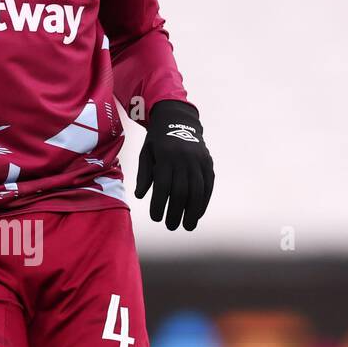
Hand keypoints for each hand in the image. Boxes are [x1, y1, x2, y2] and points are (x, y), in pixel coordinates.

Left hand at [134, 99, 213, 230]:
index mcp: (166, 157)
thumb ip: (144, 175)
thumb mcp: (146, 153)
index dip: (159, 205)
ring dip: (192, 212)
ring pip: (197, 191)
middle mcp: (184, 159)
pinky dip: (203, 202)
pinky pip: (208, 186)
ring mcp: (199, 161)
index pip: (163, 187)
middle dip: (176, 212)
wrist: (178, 120)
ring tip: (187, 226)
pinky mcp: (208, 163)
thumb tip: (140, 196)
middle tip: (171, 226)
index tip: (156, 218)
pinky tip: (197, 214)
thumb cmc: (157, 141)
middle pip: (181, 191)